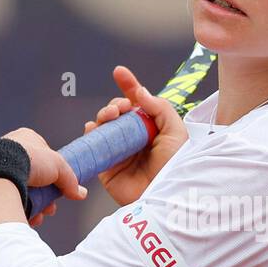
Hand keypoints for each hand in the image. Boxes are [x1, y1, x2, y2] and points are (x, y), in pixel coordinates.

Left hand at [2, 127, 85, 226]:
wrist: (0, 173)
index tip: (59, 188)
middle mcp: (9, 148)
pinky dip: (18, 206)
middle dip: (45, 196)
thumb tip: (81, 194)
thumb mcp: (59, 166)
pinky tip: (26, 216)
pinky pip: (7, 194)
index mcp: (26, 137)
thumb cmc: (31, 161)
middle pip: (34, 176)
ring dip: (34, 204)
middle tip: (50, 208)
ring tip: (39, 216)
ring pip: (21, 188)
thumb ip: (71, 180)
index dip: (55, 174)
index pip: (45, 155)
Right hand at [84, 65, 187, 206]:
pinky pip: (94, 145)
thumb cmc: (176, 165)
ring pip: (104, 125)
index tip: (119, 71)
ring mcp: (120, 151)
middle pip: (118, 112)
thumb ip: (160, 107)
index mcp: (152, 128)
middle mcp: (134, 138)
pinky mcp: (107, 167)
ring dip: (104, 115)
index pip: (138, 103)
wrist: (164, 195)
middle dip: (116, 104)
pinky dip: (91, 133)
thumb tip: (139, 92)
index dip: (128, 85)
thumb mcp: (176, 132)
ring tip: (111, 116)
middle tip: (120, 109)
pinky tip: (95, 128)